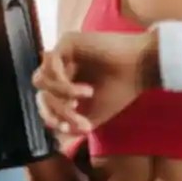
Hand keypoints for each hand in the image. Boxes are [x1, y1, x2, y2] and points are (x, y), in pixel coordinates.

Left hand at [32, 30, 157, 135]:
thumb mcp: (93, 115)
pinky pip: (51, 64)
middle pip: (40, 92)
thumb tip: (57, 139)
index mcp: (64, 83)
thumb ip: (73, 125)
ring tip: (87, 96)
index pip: (44, 102)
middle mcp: (60, 68)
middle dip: (57, 110)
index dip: (53, 118)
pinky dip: (62, 82)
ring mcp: (62, 54)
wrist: (141, 69)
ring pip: (41, 80)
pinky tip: (81, 90)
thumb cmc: (121, 91)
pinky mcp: (67, 41)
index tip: (71, 128)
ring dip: (62, 95)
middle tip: (79, 115)